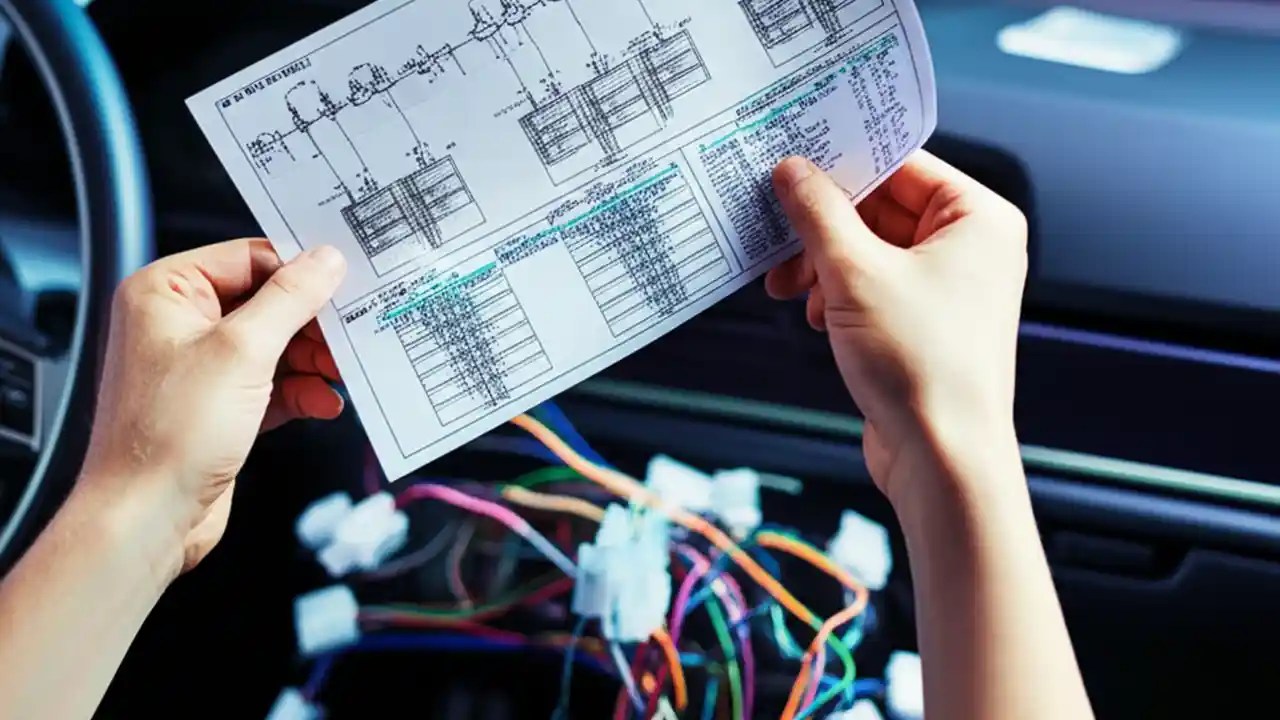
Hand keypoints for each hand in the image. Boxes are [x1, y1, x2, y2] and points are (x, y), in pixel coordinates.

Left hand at [80, 238, 347, 576]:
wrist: (147, 517)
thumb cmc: (167, 436)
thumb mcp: (243, 352)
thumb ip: (290, 299)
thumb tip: (324, 260)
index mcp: (164, 292)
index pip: (248, 258)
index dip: (299, 271)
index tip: (344, 282)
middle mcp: (177, 324)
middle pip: (267, 302)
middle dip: (311, 324)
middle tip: (349, 334)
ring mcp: (199, 367)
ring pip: (275, 345)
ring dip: (312, 360)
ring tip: (339, 373)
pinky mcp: (219, 405)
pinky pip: (271, 384)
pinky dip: (300, 391)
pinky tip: (323, 402)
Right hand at [766, 152, 1027, 508]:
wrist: (942, 457)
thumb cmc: (924, 367)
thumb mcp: (854, 273)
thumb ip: (818, 213)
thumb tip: (793, 172)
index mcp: (978, 218)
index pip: (901, 166)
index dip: (843, 165)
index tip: (792, 165)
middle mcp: (971, 248)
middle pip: (880, 209)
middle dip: (823, 227)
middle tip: (778, 235)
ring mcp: (948, 289)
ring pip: (868, 251)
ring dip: (822, 264)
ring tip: (789, 286)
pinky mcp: (922, 325)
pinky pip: (871, 287)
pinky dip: (836, 294)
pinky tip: (813, 314)